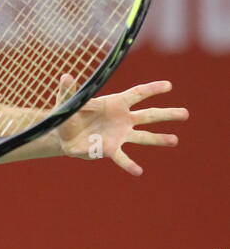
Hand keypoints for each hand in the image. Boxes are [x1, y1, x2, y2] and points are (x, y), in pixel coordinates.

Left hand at [55, 76, 188, 176]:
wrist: (63, 136)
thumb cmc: (68, 115)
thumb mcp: (68, 102)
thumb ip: (69, 90)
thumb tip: (65, 76)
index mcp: (115, 103)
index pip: (138, 94)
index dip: (153, 89)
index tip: (169, 86)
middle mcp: (122, 118)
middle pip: (149, 115)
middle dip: (167, 114)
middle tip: (185, 114)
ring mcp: (119, 135)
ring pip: (143, 136)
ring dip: (159, 139)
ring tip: (175, 140)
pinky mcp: (110, 150)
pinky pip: (122, 158)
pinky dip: (129, 165)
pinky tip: (138, 172)